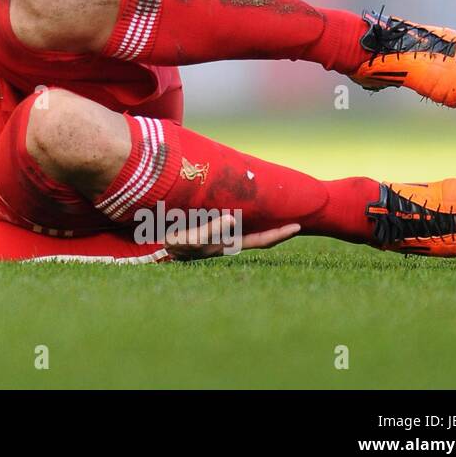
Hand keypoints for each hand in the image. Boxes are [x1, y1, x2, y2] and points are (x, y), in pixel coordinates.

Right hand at [163, 216, 300, 261]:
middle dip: (277, 228)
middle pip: (259, 235)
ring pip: (248, 228)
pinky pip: (233, 221)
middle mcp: (229, 241)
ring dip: (262, 221)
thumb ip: (211, 230)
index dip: (279, 235)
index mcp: (228, 245)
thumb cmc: (174, 245)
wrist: (157, 249)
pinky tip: (244, 207)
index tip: (298, 227)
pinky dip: (243, 215)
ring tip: (276, 209)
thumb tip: (232, 218)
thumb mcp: (191, 239)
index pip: (260, 241)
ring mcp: (221, 237)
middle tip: (297, 219)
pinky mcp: (212, 229)